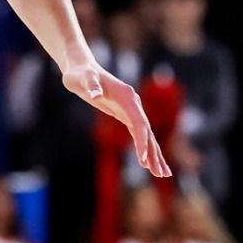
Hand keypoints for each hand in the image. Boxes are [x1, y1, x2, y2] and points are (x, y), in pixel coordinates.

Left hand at [65, 63, 170, 178]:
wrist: (81, 68)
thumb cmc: (80, 74)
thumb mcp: (82, 80)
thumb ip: (91, 86)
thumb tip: (96, 94)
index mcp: (127, 96)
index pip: (138, 123)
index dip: (141, 142)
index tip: (143, 161)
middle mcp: (133, 103)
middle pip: (148, 132)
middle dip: (154, 153)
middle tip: (161, 174)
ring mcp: (131, 109)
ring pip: (146, 135)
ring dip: (154, 154)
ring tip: (162, 174)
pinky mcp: (125, 114)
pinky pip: (139, 134)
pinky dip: (145, 148)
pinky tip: (148, 162)